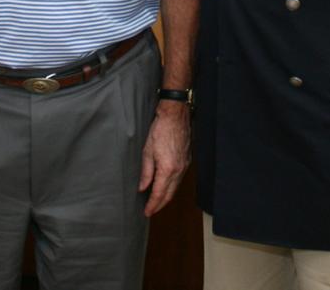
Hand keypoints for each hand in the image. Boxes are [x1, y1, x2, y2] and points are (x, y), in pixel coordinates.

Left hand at [138, 101, 190, 215]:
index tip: (147, 212)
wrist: (175, 116)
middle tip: (151, 210)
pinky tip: (166, 186)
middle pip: (169, 194)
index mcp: (167, 169)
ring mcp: (185, 166)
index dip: (152, 205)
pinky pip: (180, 179)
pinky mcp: (187, 160)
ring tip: (157, 201)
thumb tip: (142, 187)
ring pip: (176, 188)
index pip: (159, 194)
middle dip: (160, 205)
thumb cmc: (160, 130)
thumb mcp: (147, 151)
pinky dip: (172, 186)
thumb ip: (146, 172)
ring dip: (166, 197)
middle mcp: (178, 170)